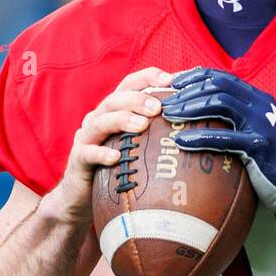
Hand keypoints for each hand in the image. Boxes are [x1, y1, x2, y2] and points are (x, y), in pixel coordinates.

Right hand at [43, 66, 171, 224]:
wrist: (82, 198)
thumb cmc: (118, 168)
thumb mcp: (138, 146)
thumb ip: (158, 131)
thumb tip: (198, 126)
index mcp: (115, 111)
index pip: (129, 84)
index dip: (149, 77)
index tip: (173, 80)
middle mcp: (99, 119)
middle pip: (114, 99)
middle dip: (137, 99)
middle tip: (158, 107)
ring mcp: (86, 139)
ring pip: (100, 122)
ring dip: (122, 120)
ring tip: (142, 125)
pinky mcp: (78, 160)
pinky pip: (87, 153)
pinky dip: (101, 153)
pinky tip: (116, 157)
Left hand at [160, 67, 275, 222]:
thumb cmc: (271, 157)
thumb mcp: (254, 128)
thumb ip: (234, 117)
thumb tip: (200, 114)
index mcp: (257, 97)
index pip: (221, 77)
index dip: (194, 77)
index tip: (173, 86)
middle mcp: (260, 104)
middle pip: (217, 85)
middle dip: (187, 91)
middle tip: (166, 102)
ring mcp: (261, 123)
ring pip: (220, 102)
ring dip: (190, 107)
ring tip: (170, 115)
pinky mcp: (259, 145)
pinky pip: (225, 137)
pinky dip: (200, 137)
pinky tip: (182, 141)